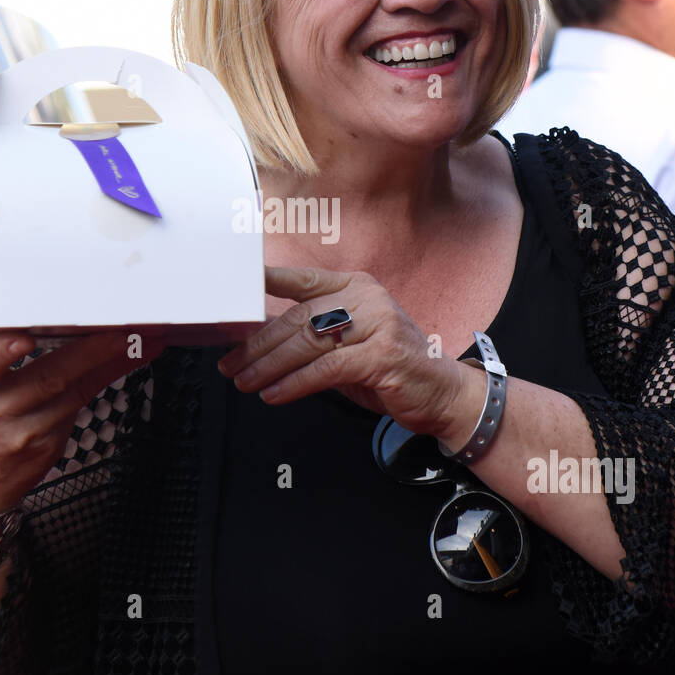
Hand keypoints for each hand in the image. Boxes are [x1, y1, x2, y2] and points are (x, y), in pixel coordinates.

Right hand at [0, 264, 166, 516]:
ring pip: (74, 390)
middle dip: (89, 351)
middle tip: (122, 326)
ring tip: (145, 335)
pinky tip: (136, 354)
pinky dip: (109, 376)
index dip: (1, 355)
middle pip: (47, 377)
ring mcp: (27, 430)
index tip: (22, 339)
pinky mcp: (52, 442)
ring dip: (112, 361)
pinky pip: (83, 403)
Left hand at [217, 265, 474, 439]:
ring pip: (308, 343)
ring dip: (269, 366)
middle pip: (298, 317)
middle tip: (231, 363)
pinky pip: (326, 369)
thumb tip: (261, 338)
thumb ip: (314, 333)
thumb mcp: (350, 342)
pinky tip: (274, 395)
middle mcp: (367, 298)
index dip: (267, 282)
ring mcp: (378, 324)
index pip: (303, 280)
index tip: (235, 288)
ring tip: (245, 381)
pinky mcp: (382, 355)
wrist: (443, 394)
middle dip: (259, 344)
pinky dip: (294, 384)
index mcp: (356, 286)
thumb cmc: (390, 368)